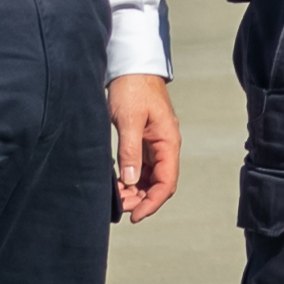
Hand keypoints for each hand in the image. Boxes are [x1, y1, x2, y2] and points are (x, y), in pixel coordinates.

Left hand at [107, 72, 181, 222]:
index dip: (152, 202)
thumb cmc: (133, 88)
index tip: (135, 216)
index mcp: (168, 141)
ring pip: (150, 177)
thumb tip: (131, 181)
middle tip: (119, 207)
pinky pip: (141, 167)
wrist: (131, 67)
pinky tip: (117, 182)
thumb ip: (130, 151)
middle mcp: (165, 146)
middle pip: (159, 183)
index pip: (167, 182)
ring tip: (115, 196)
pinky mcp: (144, 141)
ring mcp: (155, 144)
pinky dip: (130, 179)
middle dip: (141, 199)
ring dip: (135, 190)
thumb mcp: (129, 120)